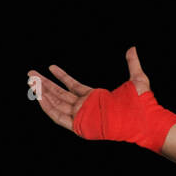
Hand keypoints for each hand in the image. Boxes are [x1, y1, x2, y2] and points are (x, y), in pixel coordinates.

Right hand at [28, 46, 153, 132]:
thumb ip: (133, 63)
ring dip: (42, 93)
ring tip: (31, 81)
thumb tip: (132, 48)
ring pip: (56, 104)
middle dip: (45, 84)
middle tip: (30, 73)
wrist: (145, 119)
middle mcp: (87, 107)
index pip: (73, 86)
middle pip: (60, 95)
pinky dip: (48, 107)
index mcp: (96, 98)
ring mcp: (83, 117)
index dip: (61, 76)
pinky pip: (59, 117)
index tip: (51, 67)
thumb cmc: (143, 103)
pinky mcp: (80, 126)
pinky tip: (39, 96)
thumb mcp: (137, 79)